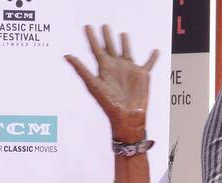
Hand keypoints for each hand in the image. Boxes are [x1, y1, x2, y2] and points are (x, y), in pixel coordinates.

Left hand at [65, 25, 157, 142]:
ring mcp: (129, 70)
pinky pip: (149, 63)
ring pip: (126, 52)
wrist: (126, 117)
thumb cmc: (109, 103)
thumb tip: (66, 56)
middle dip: (107, 37)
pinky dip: (153, 57)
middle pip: (110, 48)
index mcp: (104, 69)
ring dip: (125, 43)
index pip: (96, 49)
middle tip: (104, 26)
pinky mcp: (142, 75)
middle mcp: (116, 68)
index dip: (91, 37)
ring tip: (123, 34)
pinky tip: (155, 51)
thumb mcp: (93, 84)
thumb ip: (81, 69)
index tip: (87, 26)